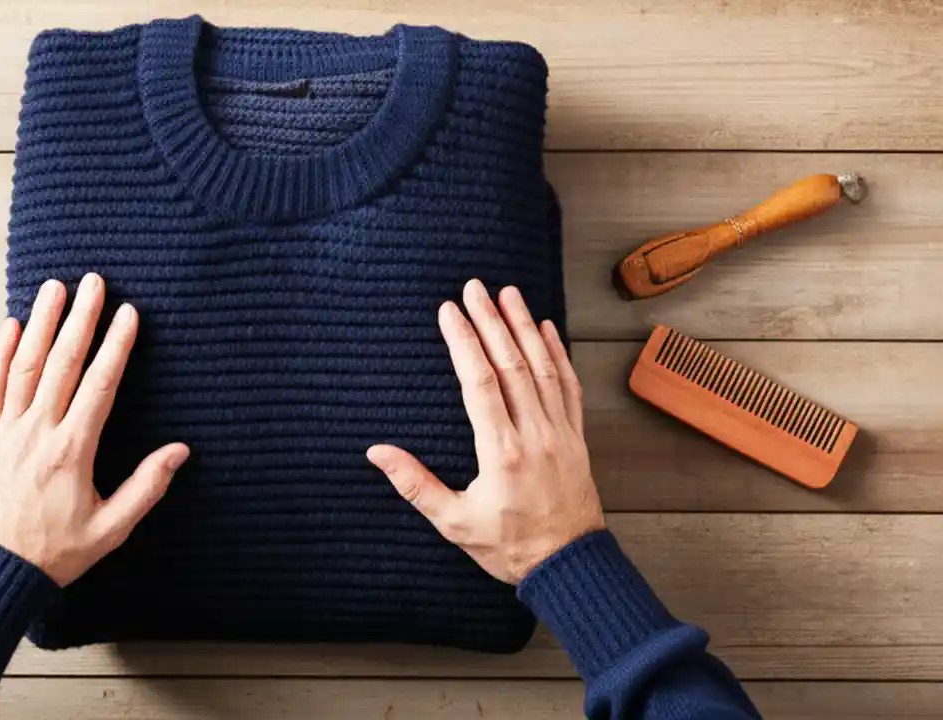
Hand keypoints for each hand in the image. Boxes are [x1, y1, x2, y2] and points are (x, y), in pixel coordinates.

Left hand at [0, 275, 189, 586]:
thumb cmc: (54, 554)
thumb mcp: (111, 528)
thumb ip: (146, 487)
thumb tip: (180, 451)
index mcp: (71, 451)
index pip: (99, 385)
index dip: (116, 346)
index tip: (128, 313)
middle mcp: (37, 432)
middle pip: (62, 363)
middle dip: (80, 318)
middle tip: (93, 282)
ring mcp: (7, 432)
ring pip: (25, 366)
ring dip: (42, 323)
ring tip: (54, 287)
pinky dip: (0, 354)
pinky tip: (11, 326)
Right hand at [367, 279, 604, 584]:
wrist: (570, 567)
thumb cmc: (509, 547)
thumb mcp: (453, 522)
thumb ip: (415, 483)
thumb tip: (377, 453)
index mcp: (501, 452)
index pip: (479, 382)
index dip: (463, 342)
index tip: (449, 311)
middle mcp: (534, 434)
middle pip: (511, 364)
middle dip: (491, 321)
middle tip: (475, 287)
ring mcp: (560, 433)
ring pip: (542, 368)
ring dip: (524, 327)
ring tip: (509, 294)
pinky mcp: (576, 438)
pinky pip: (568, 386)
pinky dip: (558, 354)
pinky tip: (547, 330)